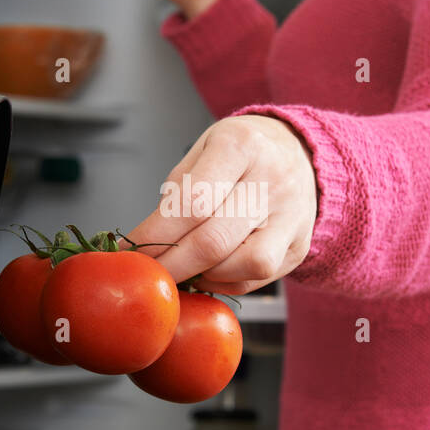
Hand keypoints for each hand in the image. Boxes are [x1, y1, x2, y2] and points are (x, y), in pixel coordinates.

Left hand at [119, 115, 319, 293]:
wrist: (300, 153)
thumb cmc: (240, 153)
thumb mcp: (203, 150)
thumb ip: (178, 193)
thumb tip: (147, 242)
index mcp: (241, 146)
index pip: (192, 202)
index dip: (155, 233)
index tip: (130, 249)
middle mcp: (273, 182)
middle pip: (215, 240)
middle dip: (172, 265)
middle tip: (147, 272)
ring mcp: (292, 217)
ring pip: (245, 266)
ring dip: (204, 276)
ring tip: (185, 267)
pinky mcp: (299, 246)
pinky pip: (257, 279)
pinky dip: (224, 282)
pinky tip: (209, 271)